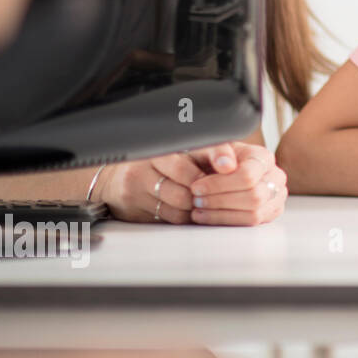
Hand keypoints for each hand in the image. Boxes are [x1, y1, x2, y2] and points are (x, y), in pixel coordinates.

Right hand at [96, 142, 287, 226]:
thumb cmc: (168, 167)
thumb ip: (214, 156)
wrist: (123, 179)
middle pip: (189, 175)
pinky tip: (189, 211)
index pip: (199, 143)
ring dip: (197, 205)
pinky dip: (186, 217)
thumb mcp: (191, 154)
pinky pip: (169, 215)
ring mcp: (139, 177)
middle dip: (208, 189)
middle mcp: (154, 155)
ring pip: (181, 198)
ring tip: (203, 203)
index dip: (217, 154)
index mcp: (174, 141)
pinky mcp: (133, 199)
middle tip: (218, 192)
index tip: (229, 166)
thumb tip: (235, 166)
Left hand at [185, 142, 288, 225]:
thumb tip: (226, 165)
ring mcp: (276, 197)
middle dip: (220, 201)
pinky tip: (207, 216)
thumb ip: (219, 151)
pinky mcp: (270, 214)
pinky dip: (226, 222)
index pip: (248, 175)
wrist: (222, 170)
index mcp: (264, 158)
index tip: (196, 187)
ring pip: (254, 214)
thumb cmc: (218, 159)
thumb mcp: (213, 148)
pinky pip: (251, 224)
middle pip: (254, 197)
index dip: (219, 184)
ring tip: (199, 209)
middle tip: (196, 199)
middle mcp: (276, 177)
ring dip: (221, 214)